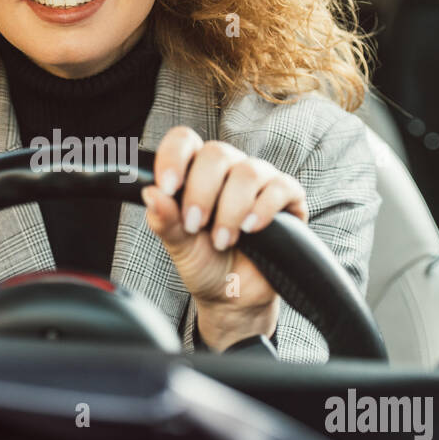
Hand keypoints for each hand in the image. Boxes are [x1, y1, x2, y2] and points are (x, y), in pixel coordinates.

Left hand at [141, 127, 308, 350]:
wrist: (235, 297)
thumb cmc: (206, 264)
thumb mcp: (179, 245)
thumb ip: (164, 220)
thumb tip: (150, 194)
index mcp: (196, 172)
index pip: (184, 141)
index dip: (174, 157)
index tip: (167, 186)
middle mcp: (228, 169)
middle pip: (217, 153)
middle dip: (201, 192)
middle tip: (195, 224)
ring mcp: (259, 180)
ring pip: (248, 172)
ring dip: (231, 210)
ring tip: (222, 240)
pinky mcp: (288, 197)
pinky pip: (279, 188)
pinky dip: (262, 210)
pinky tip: (250, 230)